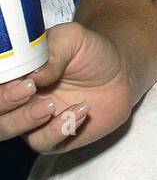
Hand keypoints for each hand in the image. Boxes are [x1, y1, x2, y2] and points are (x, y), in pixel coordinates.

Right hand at [0, 21, 133, 152]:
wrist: (120, 72)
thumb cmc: (90, 52)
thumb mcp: (73, 38)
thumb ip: (53, 49)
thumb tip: (34, 73)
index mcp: (14, 73)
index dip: (2, 84)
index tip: (19, 78)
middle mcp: (15, 98)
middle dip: (3, 102)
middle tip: (29, 89)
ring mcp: (31, 120)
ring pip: (7, 130)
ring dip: (24, 120)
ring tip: (50, 105)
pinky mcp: (53, 137)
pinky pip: (43, 142)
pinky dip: (58, 129)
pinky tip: (82, 109)